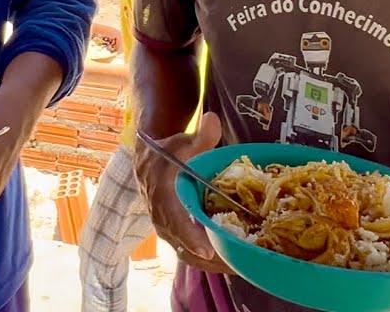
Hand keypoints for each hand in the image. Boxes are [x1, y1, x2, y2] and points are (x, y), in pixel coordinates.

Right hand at [133, 112, 233, 274]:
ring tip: (241, 268)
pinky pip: (191, 254)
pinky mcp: (174, 235)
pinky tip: (233, 262)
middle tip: (239, 265)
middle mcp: (162, 219)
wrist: (148, 162)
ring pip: (188, 256)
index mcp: (162, 198)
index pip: (175, 222)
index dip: (191, 237)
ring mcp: (167, 230)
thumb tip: (213, 120)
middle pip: (185, 247)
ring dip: (213, 265)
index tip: (208, 250)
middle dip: (211, 260)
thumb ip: (200, 136)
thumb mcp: (182, 142)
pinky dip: (210, 261)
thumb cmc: (168, 151)